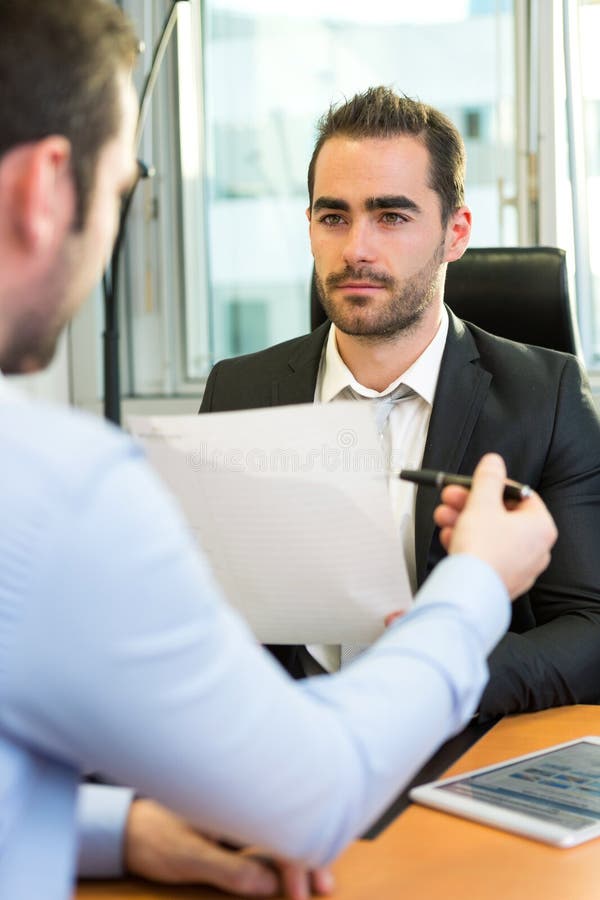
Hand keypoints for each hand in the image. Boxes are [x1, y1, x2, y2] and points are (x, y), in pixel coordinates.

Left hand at [125, 798, 332, 897]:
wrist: (125, 829)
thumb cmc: (152, 836)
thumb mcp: (187, 856)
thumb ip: (229, 869)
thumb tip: (270, 886)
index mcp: (232, 795)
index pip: (277, 824)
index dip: (295, 859)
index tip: (299, 894)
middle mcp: (241, 796)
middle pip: (288, 820)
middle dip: (310, 852)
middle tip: (325, 889)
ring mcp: (241, 808)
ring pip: (283, 825)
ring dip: (302, 851)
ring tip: (321, 880)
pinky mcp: (237, 821)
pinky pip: (270, 831)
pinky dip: (286, 850)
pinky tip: (298, 866)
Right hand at [433, 453, 556, 598]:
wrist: (468, 592)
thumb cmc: (481, 551)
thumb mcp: (482, 503)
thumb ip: (488, 478)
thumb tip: (493, 462)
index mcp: (541, 527)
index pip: (520, 495)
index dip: (493, 485)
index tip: (474, 483)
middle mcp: (536, 548)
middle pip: (500, 515)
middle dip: (469, 504)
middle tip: (451, 497)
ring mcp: (519, 567)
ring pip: (489, 535)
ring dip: (463, 522)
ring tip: (443, 517)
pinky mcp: (501, 580)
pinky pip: (485, 554)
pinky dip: (467, 544)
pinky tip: (450, 538)